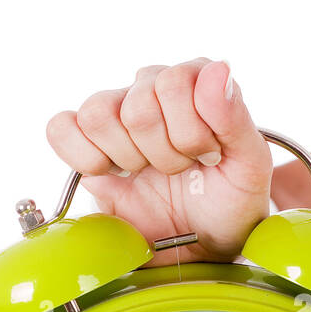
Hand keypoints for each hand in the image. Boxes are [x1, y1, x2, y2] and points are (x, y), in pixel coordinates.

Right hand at [45, 57, 271, 261]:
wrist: (204, 242)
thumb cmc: (230, 200)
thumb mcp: (250, 165)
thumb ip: (235, 117)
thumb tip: (218, 69)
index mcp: (195, 80)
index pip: (174, 83)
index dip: (192, 133)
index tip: (211, 158)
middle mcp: (153, 85)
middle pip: (138, 105)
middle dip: (166, 154)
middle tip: (183, 171)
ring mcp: (117, 111)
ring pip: (98, 113)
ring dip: (130, 157)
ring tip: (152, 172)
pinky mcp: (86, 140)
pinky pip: (61, 128)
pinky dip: (85, 157)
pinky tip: (115, 173)